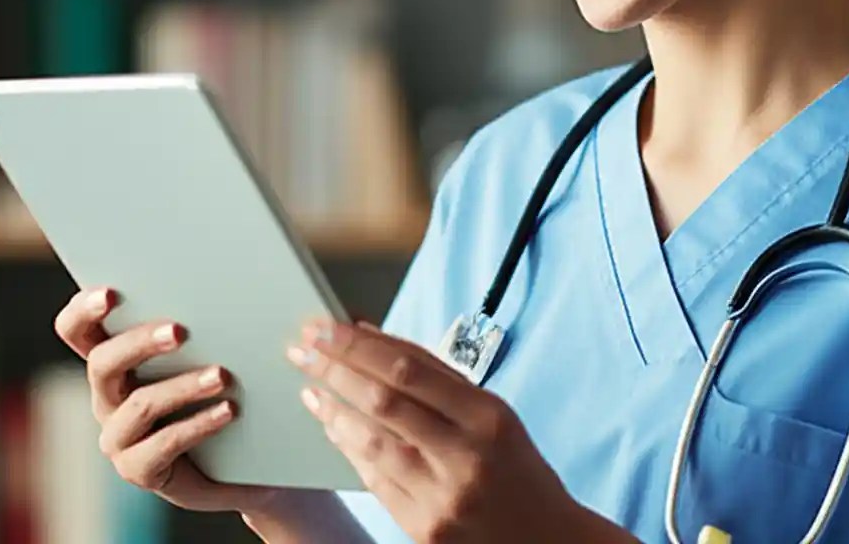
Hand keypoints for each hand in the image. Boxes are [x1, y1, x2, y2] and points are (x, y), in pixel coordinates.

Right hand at [53, 287, 283, 514]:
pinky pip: (164, 444)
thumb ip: (205, 324)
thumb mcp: (213, 353)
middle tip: (180, 330)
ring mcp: (119, 437)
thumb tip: (221, 288)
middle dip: (139, 343)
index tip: (111, 293)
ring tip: (222, 375)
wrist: (243, 461)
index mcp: (115, 361)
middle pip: (102, 364)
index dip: (84, 311)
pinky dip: (198, 424)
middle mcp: (107, 397)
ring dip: (181, 387)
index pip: (77, 331)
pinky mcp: (141, 469)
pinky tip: (228, 411)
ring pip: (138, 405)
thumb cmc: (224, 391)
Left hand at [286, 320, 635, 542]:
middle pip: (382, 401)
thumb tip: (370, 337)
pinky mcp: (424, 529)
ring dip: (333, 409)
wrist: (546, 541)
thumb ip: (436, 377)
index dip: (358, 345)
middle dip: (334, 369)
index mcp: (488, 418)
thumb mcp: (495, 415)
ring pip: (370, 443)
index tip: (325, 326)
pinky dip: (349, 448)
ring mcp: (442, 497)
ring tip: (310, 386)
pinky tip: (333, 427)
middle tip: (302, 348)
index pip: (408, 370)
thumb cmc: (517, 470)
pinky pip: (373, 480)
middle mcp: (465, 457)